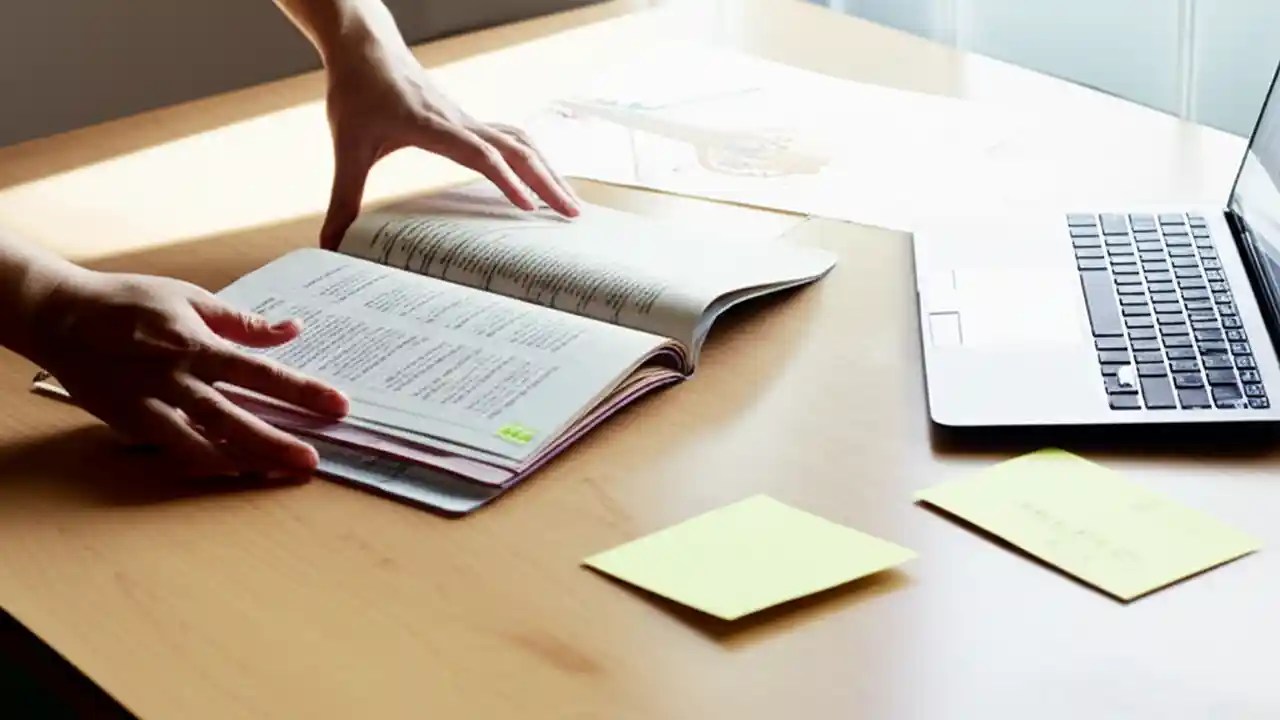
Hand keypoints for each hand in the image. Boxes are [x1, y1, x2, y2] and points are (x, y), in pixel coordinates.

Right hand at [29, 271, 348, 479]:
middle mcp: (179, 378)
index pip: (263, 372)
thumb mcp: (192, 299)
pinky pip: (170, 448)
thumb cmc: (131, 301)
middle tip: (313, 461)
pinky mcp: (129, 420)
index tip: (339, 406)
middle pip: (237, 416)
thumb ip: (244, 322)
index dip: (303, 391)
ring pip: (203, 441)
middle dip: (277, 441)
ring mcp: (152, 403)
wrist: (62, 315)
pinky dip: (201, 462)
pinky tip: (230, 472)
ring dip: (243, 460)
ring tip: (278, 474)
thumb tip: (293, 329)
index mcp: (200, 345)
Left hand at [320, 37, 579, 248]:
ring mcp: (468, 120)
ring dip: (547, 171)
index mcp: (434, 127)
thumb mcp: (345, 148)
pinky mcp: (468, 121)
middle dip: (547, 182)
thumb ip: (342, 198)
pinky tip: (542, 178)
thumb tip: (329, 243)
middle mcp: (460, 122)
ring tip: (568, 202)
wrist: (365, 48)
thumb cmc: (357, 91)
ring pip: (521, 142)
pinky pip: (512, 139)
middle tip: (572, 214)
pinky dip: (533, 159)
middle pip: (517, 150)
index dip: (506, 181)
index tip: (528, 209)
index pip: (481, 155)